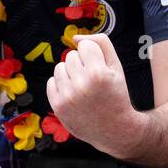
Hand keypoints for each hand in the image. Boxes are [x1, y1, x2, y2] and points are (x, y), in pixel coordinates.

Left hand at [45, 34, 137, 157]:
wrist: (116, 130)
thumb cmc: (117, 95)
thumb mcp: (117, 66)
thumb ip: (101, 43)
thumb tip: (75, 38)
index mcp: (98, 73)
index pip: (85, 45)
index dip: (94, 55)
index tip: (100, 68)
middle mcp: (81, 85)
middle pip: (70, 55)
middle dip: (81, 64)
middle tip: (92, 80)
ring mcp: (67, 96)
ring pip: (59, 67)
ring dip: (70, 74)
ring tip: (83, 87)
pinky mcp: (57, 106)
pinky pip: (51, 82)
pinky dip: (61, 86)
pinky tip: (74, 95)